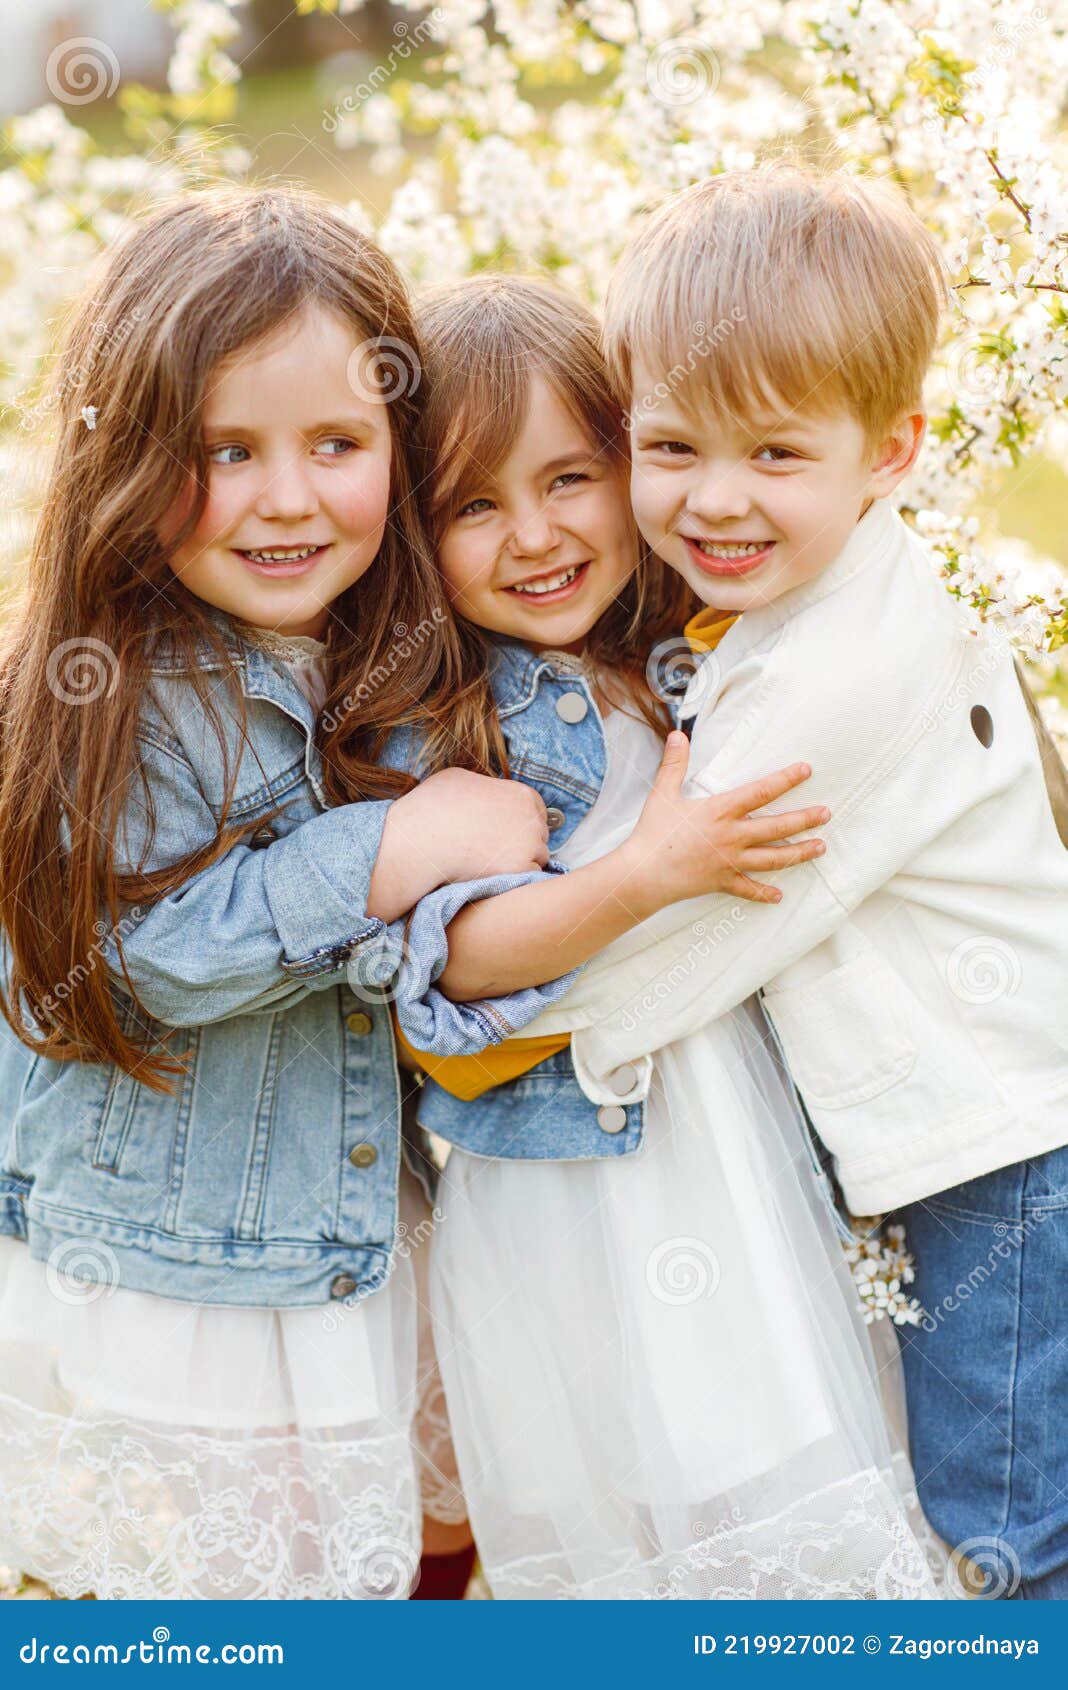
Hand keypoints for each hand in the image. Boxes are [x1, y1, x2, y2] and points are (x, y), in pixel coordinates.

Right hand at [620, 732, 829, 912]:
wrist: (644, 874)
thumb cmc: (653, 832)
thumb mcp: (663, 793)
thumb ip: (675, 764)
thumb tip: (679, 734)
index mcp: (721, 811)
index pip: (761, 792)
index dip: (786, 780)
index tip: (806, 771)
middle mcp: (733, 836)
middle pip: (777, 827)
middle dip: (805, 820)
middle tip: (826, 814)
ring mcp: (731, 861)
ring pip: (773, 858)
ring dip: (799, 853)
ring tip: (820, 848)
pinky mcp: (722, 882)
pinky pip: (748, 889)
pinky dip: (764, 893)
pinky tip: (779, 896)